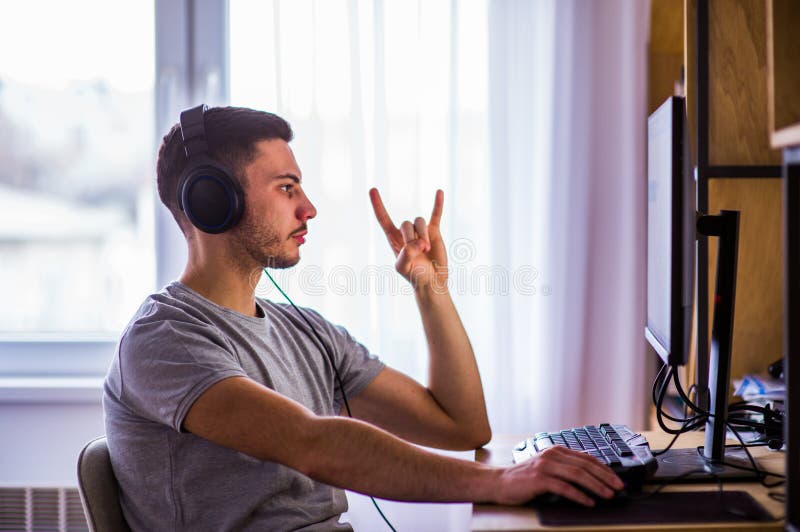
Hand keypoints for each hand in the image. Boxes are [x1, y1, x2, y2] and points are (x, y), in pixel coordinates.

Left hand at [369, 188, 447, 291]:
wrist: (431, 280)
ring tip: (427, 250)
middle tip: (419, 251)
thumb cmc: (414, 275)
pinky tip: (439, 192)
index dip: (378, 205)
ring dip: (423, 235)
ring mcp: (420, 231)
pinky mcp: (434, 231)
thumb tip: (418, 242)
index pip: (383, 219)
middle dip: (411, 237)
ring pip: (419, 222)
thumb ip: (406, 254)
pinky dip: (438, 204)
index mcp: (393, 239)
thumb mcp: (403, 268)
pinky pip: (435, 214)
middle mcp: (406, 233)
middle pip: (406, 224)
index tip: (372, 189)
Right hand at [494, 446, 624, 506]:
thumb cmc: (523, 478)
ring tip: (608, 495)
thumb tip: (589, 469)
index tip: (617, 479)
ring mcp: (545, 466)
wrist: (499, 482)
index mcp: (556, 451)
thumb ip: (565, 465)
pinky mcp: (539, 479)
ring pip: (577, 475)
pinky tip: (588, 502)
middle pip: (585, 465)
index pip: (586, 457)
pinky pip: (564, 487)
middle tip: (619, 487)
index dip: (604, 468)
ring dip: (596, 486)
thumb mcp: (547, 467)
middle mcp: (552, 455)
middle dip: (605, 477)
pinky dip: (579, 495)